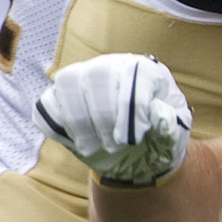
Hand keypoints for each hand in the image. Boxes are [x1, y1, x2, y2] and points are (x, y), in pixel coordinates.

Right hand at [34, 54, 193, 187]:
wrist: (137, 155)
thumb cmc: (159, 140)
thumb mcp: (174, 138)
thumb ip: (170, 126)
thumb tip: (159, 112)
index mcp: (146, 70)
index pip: (136, 73)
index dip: (133, 107)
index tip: (135, 138)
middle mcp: (113, 66)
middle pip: (98, 73)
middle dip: (104, 114)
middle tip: (115, 145)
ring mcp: (84, 79)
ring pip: (68, 81)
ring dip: (78, 119)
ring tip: (94, 147)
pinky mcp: (62, 100)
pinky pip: (47, 104)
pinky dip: (57, 125)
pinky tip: (78, 143)